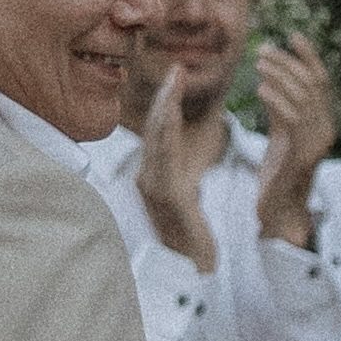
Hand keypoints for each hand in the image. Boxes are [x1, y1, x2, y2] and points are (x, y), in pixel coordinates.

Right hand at [136, 75, 218, 273]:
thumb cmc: (192, 239)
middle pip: (155, 130)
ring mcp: (154, 188)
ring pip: (158, 140)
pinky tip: (175, 116)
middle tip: (176, 69)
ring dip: (168, 108)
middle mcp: (148, 180)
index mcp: (154, 178)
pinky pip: (167, 159)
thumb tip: (179, 153)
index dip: (165, 104)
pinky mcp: (167, 198)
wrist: (192, 271)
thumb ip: (179, 176)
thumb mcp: (186, 201)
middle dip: (164, 97)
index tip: (175, 78)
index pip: (159, 134)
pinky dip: (170, 134)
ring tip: (176, 83)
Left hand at [252, 33, 334, 250]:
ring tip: (259, 63)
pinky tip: (260, 88)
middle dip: (287, 62)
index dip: (308, 56)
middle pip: (312, 84)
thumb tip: (271, 79)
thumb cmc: (276, 173)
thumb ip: (280, 109)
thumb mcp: (280, 134)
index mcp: (322, 122)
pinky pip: (292, 118)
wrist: (278, 210)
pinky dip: (277, 99)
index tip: (292, 35)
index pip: (321, 81)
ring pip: (303, 97)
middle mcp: (326, 129)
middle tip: (263, 50)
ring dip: (280, 75)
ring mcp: (317, 142)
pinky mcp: (303, 153)